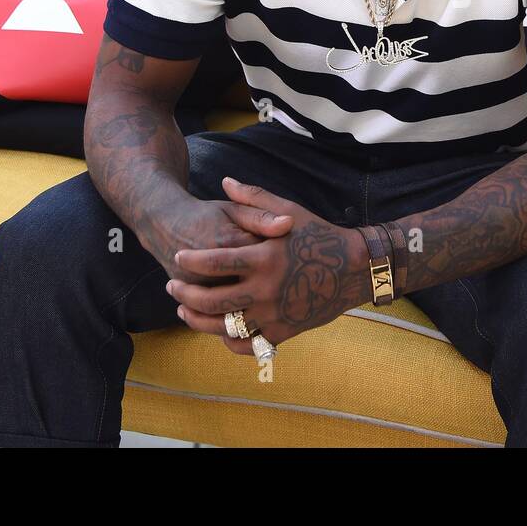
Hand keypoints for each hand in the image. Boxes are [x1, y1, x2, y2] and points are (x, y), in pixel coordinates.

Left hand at [167, 177, 369, 356]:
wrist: (355, 269)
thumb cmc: (319, 234)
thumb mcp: (288, 211)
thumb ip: (254, 198)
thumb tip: (225, 181)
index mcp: (265, 257)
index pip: (216, 262)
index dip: (192, 261)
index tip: (178, 256)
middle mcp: (267, 289)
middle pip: (213, 299)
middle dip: (185, 294)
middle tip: (171, 286)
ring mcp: (275, 314)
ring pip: (224, 326)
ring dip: (198, 320)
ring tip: (183, 310)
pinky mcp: (283, 332)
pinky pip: (248, 344)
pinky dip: (228, 340)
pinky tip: (217, 329)